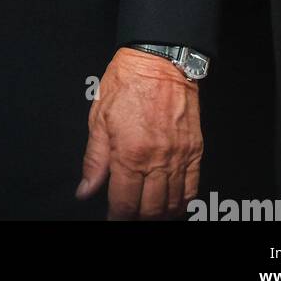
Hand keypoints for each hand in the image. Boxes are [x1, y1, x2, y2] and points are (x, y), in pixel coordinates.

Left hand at [75, 47, 202, 218]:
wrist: (158, 61)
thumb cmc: (125, 83)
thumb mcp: (98, 118)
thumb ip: (94, 160)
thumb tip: (85, 190)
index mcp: (129, 154)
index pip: (124, 204)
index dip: (116, 218)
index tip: (111, 219)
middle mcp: (156, 161)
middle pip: (150, 210)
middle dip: (137, 218)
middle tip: (128, 215)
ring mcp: (178, 157)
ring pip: (173, 205)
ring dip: (159, 214)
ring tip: (147, 212)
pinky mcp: (195, 152)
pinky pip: (192, 189)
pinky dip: (182, 203)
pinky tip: (171, 204)